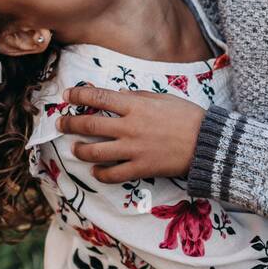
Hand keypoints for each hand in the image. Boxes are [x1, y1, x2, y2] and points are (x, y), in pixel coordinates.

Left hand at [56, 85, 205, 181]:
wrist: (206, 143)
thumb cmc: (187, 116)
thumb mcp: (162, 98)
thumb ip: (137, 97)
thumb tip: (118, 95)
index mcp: (135, 106)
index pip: (98, 97)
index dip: (79, 95)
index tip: (67, 94)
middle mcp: (129, 127)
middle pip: (90, 125)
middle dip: (70, 123)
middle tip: (60, 123)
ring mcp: (133, 150)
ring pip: (95, 152)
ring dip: (80, 150)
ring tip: (74, 149)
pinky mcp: (140, 168)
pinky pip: (113, 174)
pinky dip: (100, 173)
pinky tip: (96, 171)